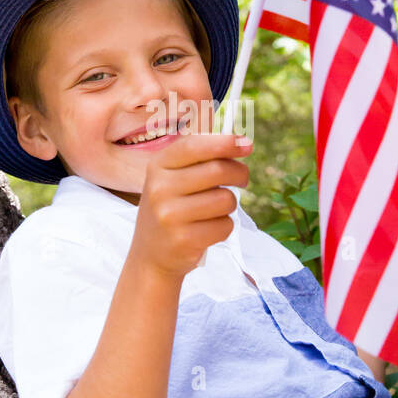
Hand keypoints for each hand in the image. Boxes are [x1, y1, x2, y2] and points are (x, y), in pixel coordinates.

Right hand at [131, 132, 253, 280]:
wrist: (150, 255)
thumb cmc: (172, 208)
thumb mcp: (173, 178)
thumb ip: (201, 159)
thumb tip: (242, 143)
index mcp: (158, 166)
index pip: (194, 146)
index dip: (224, 143)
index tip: (247, 144)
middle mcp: (160, 188)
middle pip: (218, 170)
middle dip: (239, 173)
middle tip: (242, 180)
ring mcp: (170, 215)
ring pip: (226, 200)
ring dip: (230, 205)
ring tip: (215, 210)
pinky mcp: (183, 239)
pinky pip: (225, 225)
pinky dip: (225, 227)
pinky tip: (208, 230)